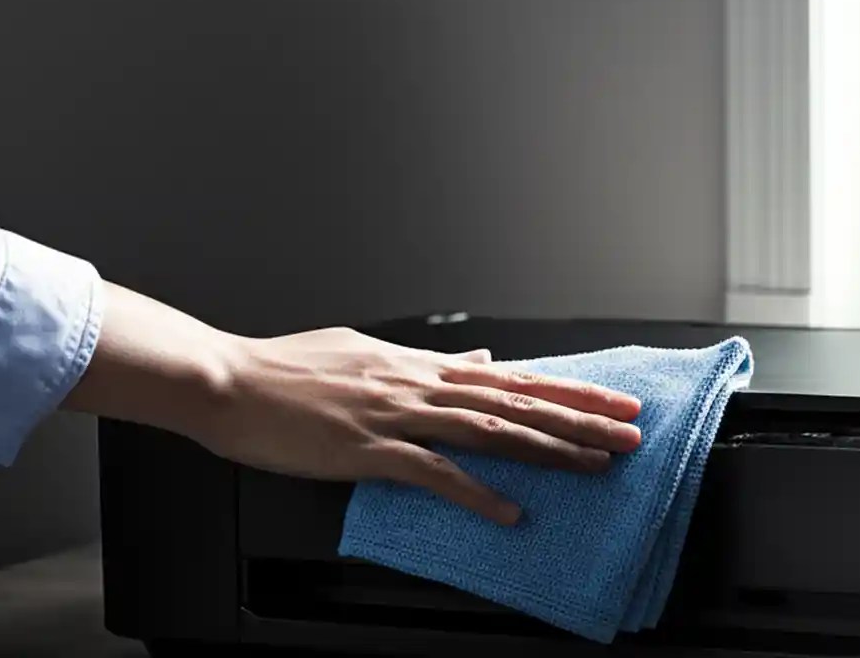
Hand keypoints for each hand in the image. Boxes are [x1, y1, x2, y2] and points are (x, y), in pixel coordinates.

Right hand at [63, 283, 642, 524]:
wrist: (229, 381)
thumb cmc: (289, 369)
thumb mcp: (367, 350)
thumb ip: (427, 359)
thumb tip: (479, 360)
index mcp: (418, 365)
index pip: (510, 376)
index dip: (565, 388)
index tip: (610, 396)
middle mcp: (418, 385)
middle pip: (515, 401)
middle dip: (579, 416)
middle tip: (630, 428)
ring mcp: (395, 416)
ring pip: (490, 431)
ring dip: (547, 448)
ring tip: (596, 463)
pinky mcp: (367, 449)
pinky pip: (432, 474)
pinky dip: (475, 492)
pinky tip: (510, 510)